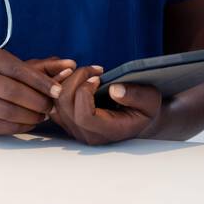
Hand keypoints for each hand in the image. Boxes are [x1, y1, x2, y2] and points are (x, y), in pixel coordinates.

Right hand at [0, 49, 74, 136]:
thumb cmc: (5, 81)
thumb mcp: (24, 70)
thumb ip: (48, 67)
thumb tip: (71, 64)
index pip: (18, 69)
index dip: (41, 81)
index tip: (59, 91)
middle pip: (12, 91)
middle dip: (37, 101)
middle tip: (51, 107)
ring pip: (8, 111)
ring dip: (31, 115)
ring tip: (43, 115)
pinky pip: (4, 125)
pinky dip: (23, 125)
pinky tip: (32, 122)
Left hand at [48, 65, 162, 145]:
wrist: (137, 117)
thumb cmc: (144, 108)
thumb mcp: (150, 100)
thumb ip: (136, 96)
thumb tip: (114, 90)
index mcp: (108, 131)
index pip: (84, 117)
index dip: (85, 93)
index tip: (99, 77)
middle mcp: (87, 134)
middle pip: (65, 106)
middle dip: (76, 79)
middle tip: (95, 69)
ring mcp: (74, 128)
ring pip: (56, 102)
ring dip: (68, 80)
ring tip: (88, 71)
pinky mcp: (67, 120)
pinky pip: (53, 101)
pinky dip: (61, 84)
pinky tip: (78, 76)